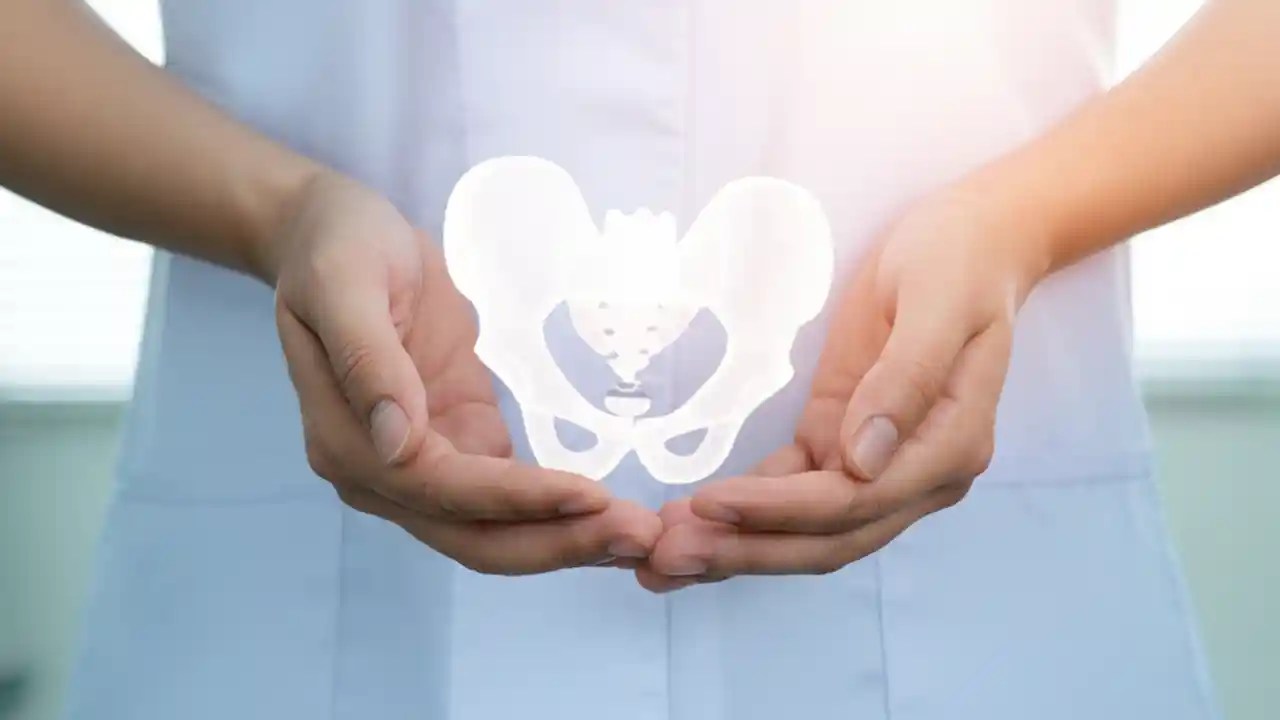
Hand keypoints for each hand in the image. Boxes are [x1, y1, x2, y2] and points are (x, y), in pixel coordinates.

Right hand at [273, 173, 660, 573]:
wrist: (336, 232)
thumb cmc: (338, 247)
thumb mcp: (342, 284)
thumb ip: (367, 361)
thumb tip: (396, 445)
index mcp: (347, 441)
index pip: (440, 489)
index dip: (515, 500)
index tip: (590, 496)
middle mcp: (380, 473)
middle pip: (473, 534)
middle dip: (556, 541)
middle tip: (639, 538)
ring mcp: (421, 463)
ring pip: (496, 528)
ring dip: (566, 538)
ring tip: (641, 538)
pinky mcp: (459, 439)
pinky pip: (509, 496)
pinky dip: (559, 512)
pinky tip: (611, 515)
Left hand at [636, 192, 1045, 590]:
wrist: (971, 242)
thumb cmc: (958, 262)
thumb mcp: (939, 304)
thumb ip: (907, 379)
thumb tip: (864, 462)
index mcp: (948, 447)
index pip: (855, 502)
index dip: (780, 511)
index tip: (711, 503)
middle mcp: (918, 474)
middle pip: (827, 535)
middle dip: (747, 549)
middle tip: (668, 556)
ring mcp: (880, 465)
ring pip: (806, 527)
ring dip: (739, 544)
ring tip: (664, 555)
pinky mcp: (843, 442)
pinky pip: (793, 490)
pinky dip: (748, 510)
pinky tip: (696, 521)